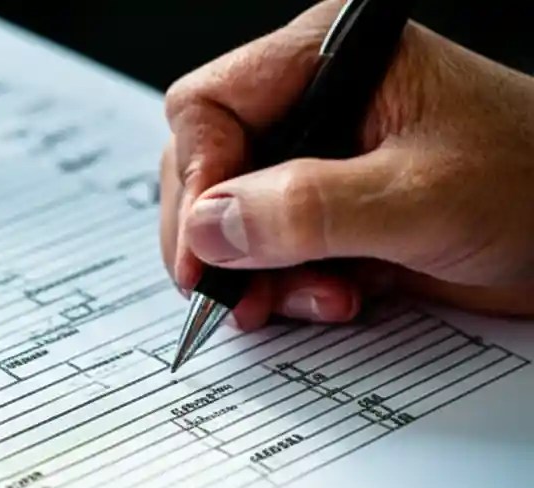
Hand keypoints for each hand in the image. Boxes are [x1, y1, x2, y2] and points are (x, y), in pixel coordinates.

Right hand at [160, 0, 533, 330]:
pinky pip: (272, 253)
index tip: (204, 251)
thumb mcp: (418, 199)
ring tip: (309, 300)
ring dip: (258, 275)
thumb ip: (307, 209)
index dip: (194, 181)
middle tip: (232, 291)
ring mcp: (322, 162)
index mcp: (329, 62)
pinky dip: (288, 289)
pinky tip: (334, 298)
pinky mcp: (334, 213)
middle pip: (209, 167)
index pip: (208, 109)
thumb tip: (209, 226)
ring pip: (234, 220)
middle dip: (222, 239)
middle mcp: (316, 105)